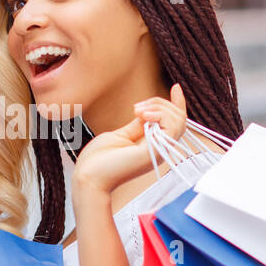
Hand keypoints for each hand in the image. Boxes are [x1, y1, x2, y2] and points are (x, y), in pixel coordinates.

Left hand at [71, 84, 187, 201]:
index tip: (176, 87)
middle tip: (136, 108)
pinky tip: (142, 114)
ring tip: (137, 110)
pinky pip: (172, 128)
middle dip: (161, 103)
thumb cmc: (98, 160)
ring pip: (178, 121)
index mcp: (153, 146)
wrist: (87, 177)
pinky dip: (160, 114)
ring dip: (160, 107)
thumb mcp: (121, 135)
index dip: (178, 105)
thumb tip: (148, 111)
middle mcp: (160, 150)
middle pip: (179, 119)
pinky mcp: (154, 153)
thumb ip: (138, 125)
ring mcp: (159, 152)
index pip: (176, 124)